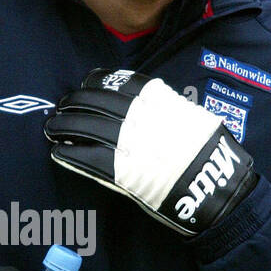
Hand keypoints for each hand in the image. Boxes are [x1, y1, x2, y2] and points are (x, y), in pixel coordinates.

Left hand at [44, 68, 257, 237]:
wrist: (218, 188)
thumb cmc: (211, 155)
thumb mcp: (193, 117)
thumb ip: (167, 109)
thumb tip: (146, 106)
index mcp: (160, 101)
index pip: (118, 81)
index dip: (96, 82)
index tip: (86, 83)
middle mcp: (141, 117)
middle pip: (95, 102)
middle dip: (74, 102)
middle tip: (62, 106)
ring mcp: (131, 144)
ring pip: (86, 127)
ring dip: (64, 126)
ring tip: (52, 128)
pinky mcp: (125, 173)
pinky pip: (89, 159)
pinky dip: (70, 154)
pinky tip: (58, 153)